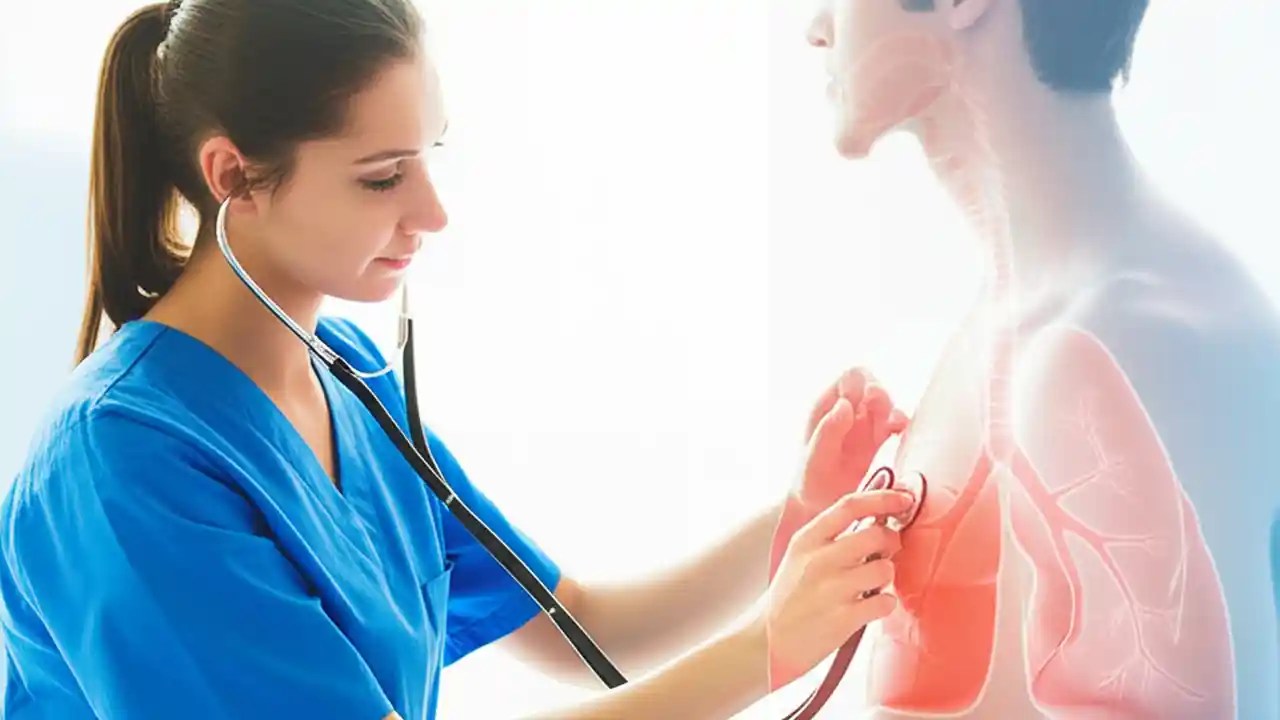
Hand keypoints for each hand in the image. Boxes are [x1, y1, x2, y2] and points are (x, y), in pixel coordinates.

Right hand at [757, 490, 913, 690]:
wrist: (769, 642)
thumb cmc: (791, 596)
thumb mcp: (800, 556)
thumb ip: (832, 536)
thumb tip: (877, 517)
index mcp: (807, 539)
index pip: (850, 506)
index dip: (882, 498)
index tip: (903, 498)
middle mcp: (819, 560)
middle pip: (875, 534)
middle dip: (891, 540)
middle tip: (888, 550)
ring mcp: (831, 590)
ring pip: (885, 569)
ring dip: (886, 575)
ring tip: (873, 584)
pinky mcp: (843, 619)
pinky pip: (885, 602)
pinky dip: (885, 603)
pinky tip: (872, 606)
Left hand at [795, 368, 908, 513]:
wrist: (816, 509)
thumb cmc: (809, 482)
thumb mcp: (815, 457)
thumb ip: (829, 431)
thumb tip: (845, 404)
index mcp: (826, 407)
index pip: (850, 377)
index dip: (861, 383)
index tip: (863, 401)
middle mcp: (847, 411)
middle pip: (872, 386)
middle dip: (881, 394)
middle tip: (881, 410)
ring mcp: (863, 425)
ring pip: (886, 404)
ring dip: (893, 410)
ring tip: (894, 425)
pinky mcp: (876, 441)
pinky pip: (894, 424)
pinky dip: (901, 424)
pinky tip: (901, 432)